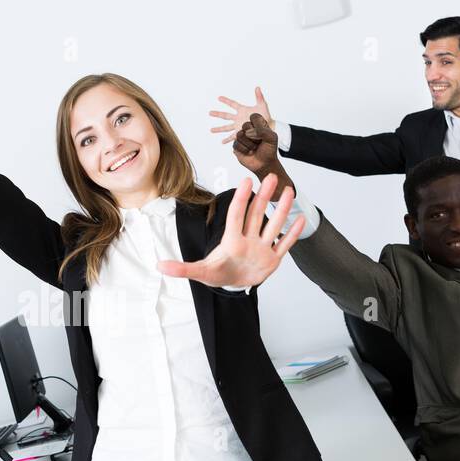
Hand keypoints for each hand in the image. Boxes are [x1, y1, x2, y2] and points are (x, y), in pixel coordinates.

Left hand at [156, 174, 304, 287]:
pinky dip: (292, 233)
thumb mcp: (200, 272)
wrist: (233, 284)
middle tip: (270, 176)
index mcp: (232, 241)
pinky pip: (284, 244)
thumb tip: (159, 265)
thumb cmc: (218, 273)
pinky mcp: (272, 260)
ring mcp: (262, 249)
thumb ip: (181, 269)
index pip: (236, 216)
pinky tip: (300, 218)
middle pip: (257, 214)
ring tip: (289, 190)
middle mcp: (248, 240)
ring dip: (282, 209)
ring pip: (273, 225)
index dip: (241, 199)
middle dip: (264, 196)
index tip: (246, 181)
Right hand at [209, 87, 270, 144]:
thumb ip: (259, 97)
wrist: (268, 127)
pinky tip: (222, 142)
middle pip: (226, 116)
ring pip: (226, 127)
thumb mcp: (262, 105)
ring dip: (219, 129)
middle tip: (210, 113)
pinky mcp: (241, 133)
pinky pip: (233, 137)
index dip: (226, 101)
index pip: (232, 104)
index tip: (219, 98)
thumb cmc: (265, 116)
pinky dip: (228, 140)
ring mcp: (238, 126)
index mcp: (242, 110)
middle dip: (217, 114)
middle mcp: (238, 118)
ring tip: (211, 130)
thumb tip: (257, 87)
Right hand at [231, 113, 281, 177]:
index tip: (264, 133)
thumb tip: (247, 133)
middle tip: (259, 142)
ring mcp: (242, 137)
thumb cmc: (269, 150)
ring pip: (239, 134)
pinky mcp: (236, 145)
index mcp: (258, 125)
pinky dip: (245, 150)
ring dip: (249, 144)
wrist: (265, 164)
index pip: (254, 116)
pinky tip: (249, 152)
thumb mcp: (272, 138)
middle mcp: (249, 129)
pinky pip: (236, 144)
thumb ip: (262, 131)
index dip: (258, 125)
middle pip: (245, 124)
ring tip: (254, 148)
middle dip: (254, 136)